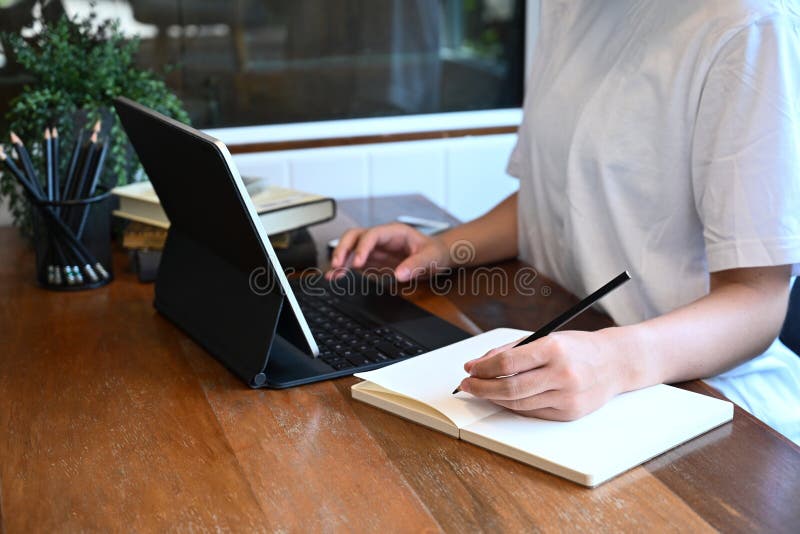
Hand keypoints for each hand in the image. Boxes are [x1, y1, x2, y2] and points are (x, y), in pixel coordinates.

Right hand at [326, 223, 450, 281]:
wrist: (436, 256)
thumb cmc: (434, 252)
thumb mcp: (431, 257)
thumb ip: (417, 264)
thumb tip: (400, 274)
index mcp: (394, 232)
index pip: (372, 235)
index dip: (362, 247)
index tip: (359, 263)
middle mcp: (380, 238)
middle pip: (354, 236)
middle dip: (343, 249)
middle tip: (337, 265)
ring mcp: (374, 249)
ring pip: (350, 248)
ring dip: (340, 260)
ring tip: (333, 274)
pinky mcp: (372, 260)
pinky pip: (354, 262)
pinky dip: (344, 269)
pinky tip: (336, 277)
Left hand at [457, 329, 629, 420]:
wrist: (616, 363)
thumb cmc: (577, 348)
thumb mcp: (546, 338)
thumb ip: (511, 351)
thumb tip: (478, 364)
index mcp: (554, 348)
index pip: (508, 362)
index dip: (483, 368)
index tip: (470, 368)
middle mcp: (562, 374)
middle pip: (510, 387)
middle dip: (482, 387)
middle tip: (467, 384)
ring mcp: (567, 396)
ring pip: (519, 403)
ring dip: (494, 398)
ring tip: (481, 390)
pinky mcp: (569, 413)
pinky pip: (532, 412)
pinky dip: (513, 406)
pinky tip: (503, 399)